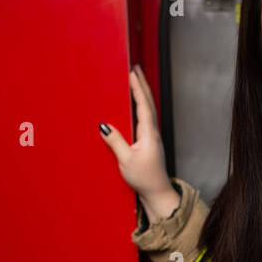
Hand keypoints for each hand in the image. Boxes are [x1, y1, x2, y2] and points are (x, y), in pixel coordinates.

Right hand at [98, 64, 172, 204]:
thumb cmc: (144, 179)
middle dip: (142, 84)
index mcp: (149, 134)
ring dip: (142, 93)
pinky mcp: (149, 143)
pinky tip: (137, 105)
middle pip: (148, 103)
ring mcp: (152, 137)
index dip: (138, 88)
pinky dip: (142, 106)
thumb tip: (104, 126)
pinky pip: (145, 118)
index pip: (143, 105)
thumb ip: (116, 142)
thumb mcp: (126, 161)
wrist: (157, 193)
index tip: (133, 73)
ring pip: (148, 109)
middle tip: (136, 68)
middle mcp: (153, 133)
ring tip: (137, 80)